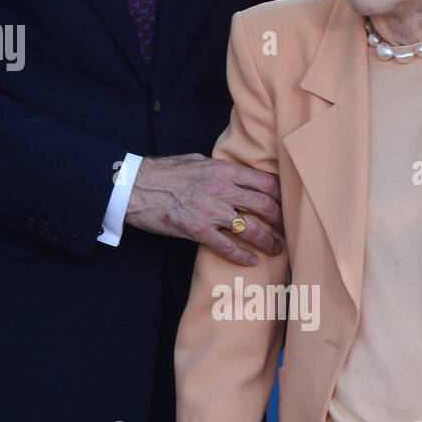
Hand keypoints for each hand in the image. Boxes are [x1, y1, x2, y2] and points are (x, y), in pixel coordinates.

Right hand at [124, 153, 282, 264]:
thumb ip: (219, 168)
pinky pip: (228, 246)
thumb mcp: (196, 160)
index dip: (280, 195)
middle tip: (286, 229)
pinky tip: (251, 261)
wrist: (134, 186)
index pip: (265, 182)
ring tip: (276, 249)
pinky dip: (242, 256)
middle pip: (266, 206)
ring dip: (268, 241)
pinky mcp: (198, 230)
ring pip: (252, 228)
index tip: (285, 204)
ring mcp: (211, 211)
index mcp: (223, 170)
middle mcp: (222, 189)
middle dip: (281, 220)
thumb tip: (234, 173)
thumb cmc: (163, 172)